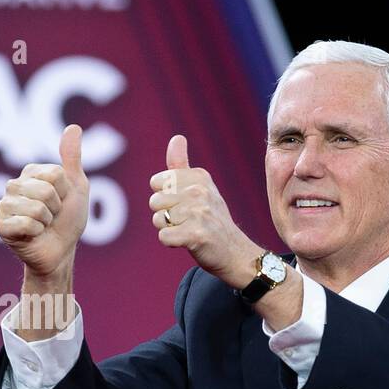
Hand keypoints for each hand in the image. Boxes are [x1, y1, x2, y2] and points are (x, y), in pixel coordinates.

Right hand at [0, 124, 89, 276]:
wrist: (61, 252)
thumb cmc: (68, 221)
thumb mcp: (77, 187)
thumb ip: (72, 158)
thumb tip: (74, 127)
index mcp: (31, 173)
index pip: (55, 174)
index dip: (65, 192)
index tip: (61, 202)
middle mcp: (14, 186)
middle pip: (45, 190)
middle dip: (56, 208)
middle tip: (51, 217)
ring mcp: (5, 205)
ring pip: (36, 207)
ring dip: (46, 221)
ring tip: (42, 226)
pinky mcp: (0, 226)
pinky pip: (25, 223)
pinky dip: (36, 232)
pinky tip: (32, 235)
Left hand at [149, 135, 258, 287]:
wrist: (234, 251)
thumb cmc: (211, 218)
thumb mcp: (200, 187)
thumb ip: (181, 164)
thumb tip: (176, 137)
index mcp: (199, 177)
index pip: (157, 182)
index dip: (164, 196)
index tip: (183, 203)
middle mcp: (200, 191)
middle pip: (154, 201)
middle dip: (165, 214)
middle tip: (186, 220)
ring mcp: (199, 213)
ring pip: (158, 219)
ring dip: (168, 229)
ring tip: (187, 229)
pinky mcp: (196, 235)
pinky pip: (163, 236)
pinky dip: (171, 242)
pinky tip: (187, 241)